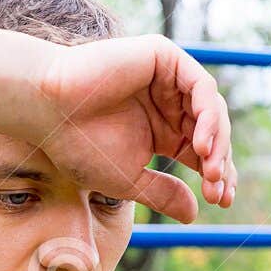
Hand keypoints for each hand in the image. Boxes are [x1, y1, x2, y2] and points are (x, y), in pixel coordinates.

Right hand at [32, 34, 235, 223]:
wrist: (49, 112)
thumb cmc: (79, 145)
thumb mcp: (129, 180)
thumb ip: (162, 193)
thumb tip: (195, 214)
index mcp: (161, 130)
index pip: (201, 151)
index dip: (216, 174)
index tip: (222, 201)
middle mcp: (168, 103)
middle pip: (212, 131)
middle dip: (220, 161)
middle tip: (217, 190)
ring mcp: (168, 78)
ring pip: (212, 109)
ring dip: (218, 141)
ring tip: (210, 169)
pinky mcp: (164, 57)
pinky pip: (201, 86)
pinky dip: (208, 115)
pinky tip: (200, 144)